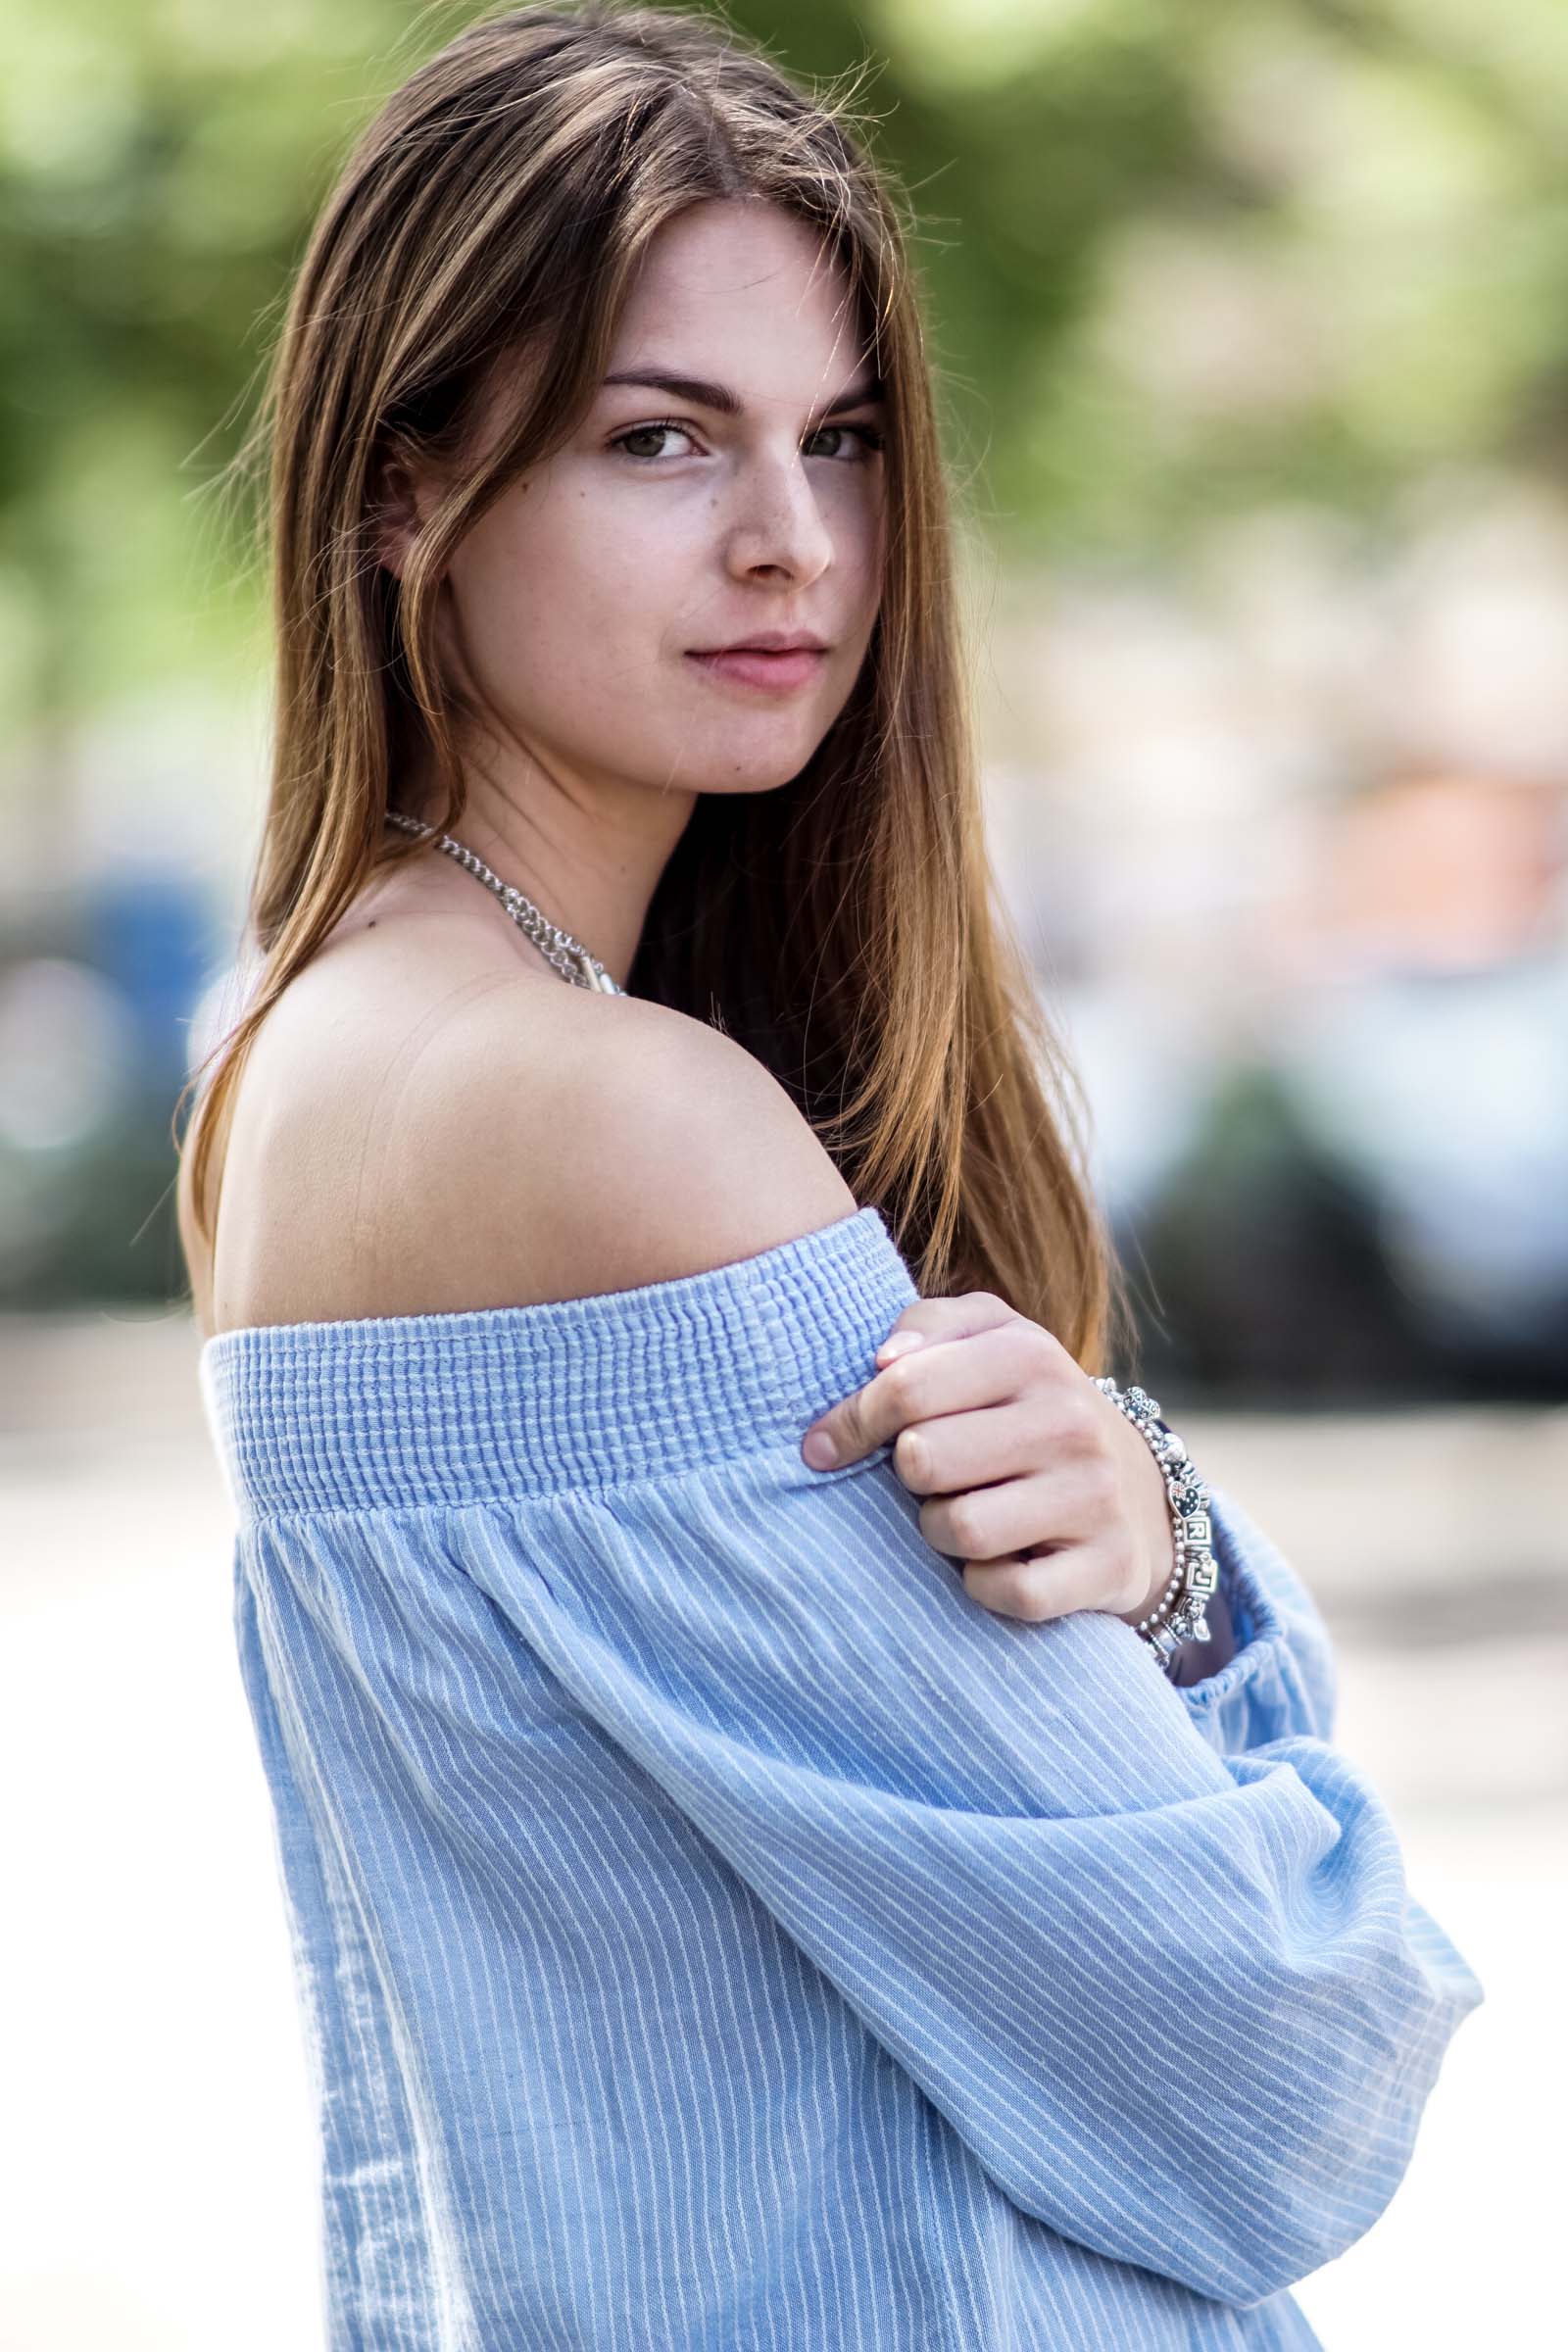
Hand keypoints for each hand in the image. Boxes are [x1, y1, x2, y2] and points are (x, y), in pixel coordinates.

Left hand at [800, 1292, 1177, 1626]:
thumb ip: (926, 1327)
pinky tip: (996, 1562)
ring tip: (960, 1514)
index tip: (824, 1446)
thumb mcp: (988, 1340)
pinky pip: (1007, 1591)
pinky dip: (983, 1586)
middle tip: (929, 1478)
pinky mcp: (1108, 1566)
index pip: (906, 1387)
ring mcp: (1094, 1496)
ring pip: (959, 1529)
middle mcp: (1070, 1421)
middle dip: (908, 1476)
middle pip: (923, 1460)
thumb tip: (880, 1361)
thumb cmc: (1026, 1407)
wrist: (1135, 1489)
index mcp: (1031, 1355)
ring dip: (938, 1532)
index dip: (850, 1422)